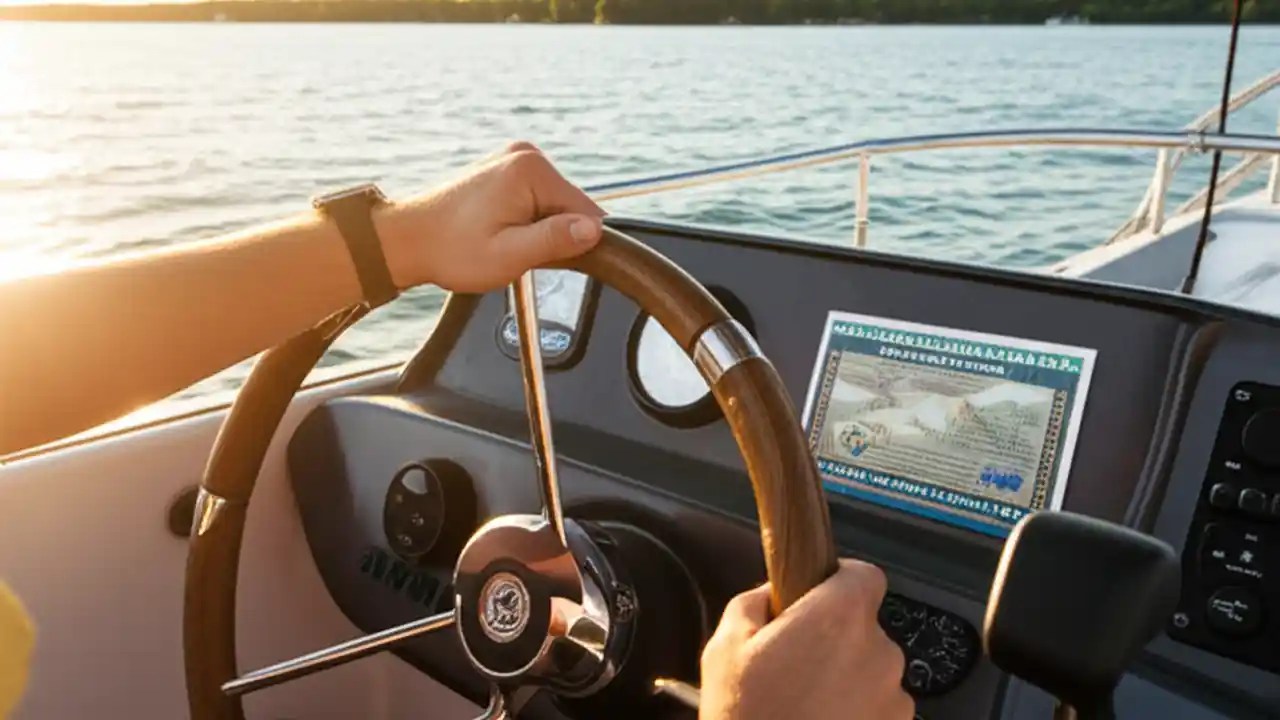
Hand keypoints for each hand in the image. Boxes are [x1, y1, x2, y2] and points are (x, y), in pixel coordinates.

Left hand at [380, 142, 604, 292]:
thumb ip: (554, 240)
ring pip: (554, 205)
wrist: (407, 239)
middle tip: (515, 251)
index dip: (573, 244)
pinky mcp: (507, 168)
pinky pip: (537, 199)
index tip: (541, 259)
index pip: (585, 212)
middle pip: (570, 206)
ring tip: (502, 240)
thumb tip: (596, 230)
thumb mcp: (508, 255)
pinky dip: (527, 220)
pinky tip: (499, 229)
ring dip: (538, 229)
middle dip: (553, 235)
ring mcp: (515, 158)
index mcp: (531, 170)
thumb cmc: (452, 251)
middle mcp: (527, 154)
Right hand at [700, 560, 913, 719]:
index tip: (817, 599)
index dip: (840, 583)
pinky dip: (856, 715)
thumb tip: (773, 594)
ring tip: (805, 706)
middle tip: (795, 665)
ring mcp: (894, 699)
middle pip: (865, 628)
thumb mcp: (725, 646)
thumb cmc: (744, 717)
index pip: (865, 575)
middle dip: (835, 640)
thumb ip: (756, 602)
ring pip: (871, 672)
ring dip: (847, 681)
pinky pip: (878, 711)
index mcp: (839, 617)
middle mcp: (879, 652)